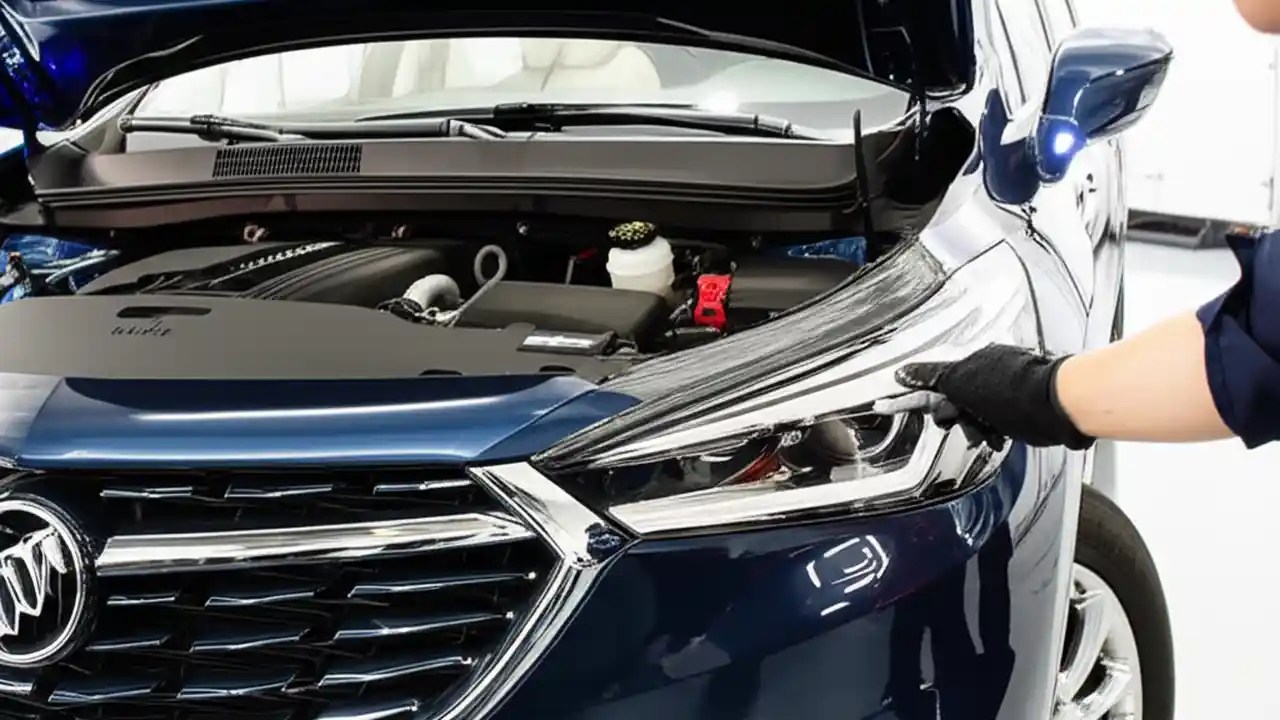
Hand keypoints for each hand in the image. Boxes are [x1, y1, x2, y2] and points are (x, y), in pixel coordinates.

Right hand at [895, 344, 1094, 449]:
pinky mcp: (1024, 408)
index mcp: (976, 361)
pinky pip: (998, 422)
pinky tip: (999, 436)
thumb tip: (904, 373)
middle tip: (966, 425)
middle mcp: (993, 371)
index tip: (929, 413)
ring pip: (979, 413)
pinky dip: (995, 431)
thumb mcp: (961, 383)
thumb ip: (932, 378)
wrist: (1056, 408)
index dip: (934, 399)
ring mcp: (1010, 390)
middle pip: (960, 399)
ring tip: (987, 435)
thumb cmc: (1013, 393)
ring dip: (978, 427)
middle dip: (960, 417)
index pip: (943, 379)